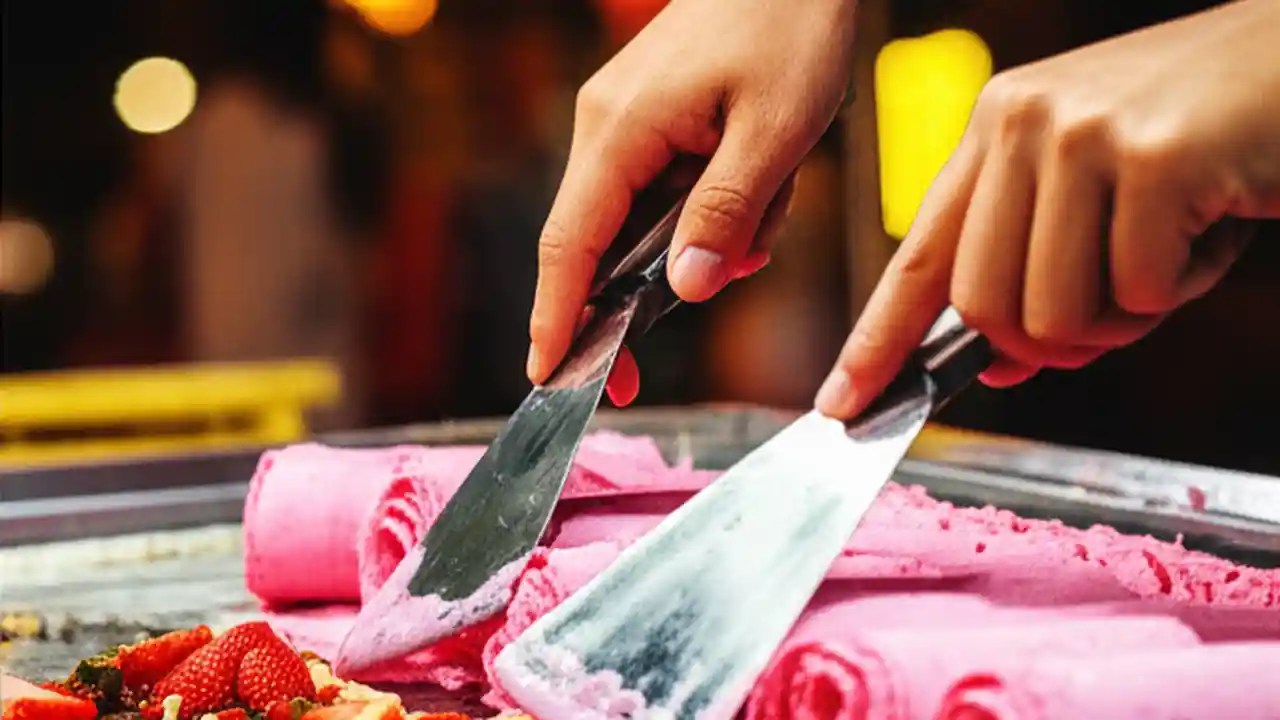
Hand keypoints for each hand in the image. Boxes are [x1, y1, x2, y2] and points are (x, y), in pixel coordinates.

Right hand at [527, 0, 856, 404]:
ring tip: (775, 201)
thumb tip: (684, 291)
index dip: (556, 317)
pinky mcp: (651, 120)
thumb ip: (726, 213)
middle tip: (675, 340)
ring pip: (646, 222)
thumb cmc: (789, 26)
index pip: (569, 245)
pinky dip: (714, 206)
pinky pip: (668, 190)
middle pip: (602, 244)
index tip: (550, 377)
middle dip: (652, 292)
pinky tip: (764, 187)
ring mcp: (625, 123)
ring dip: (710, 237)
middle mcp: (606, 128)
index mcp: (621, 132)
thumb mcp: (774, 130)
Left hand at [817, 0, 1279, 418]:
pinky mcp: (1152, 159)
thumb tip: (994, 365)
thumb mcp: (1095, 199)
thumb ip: (1033, 274)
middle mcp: (1023, 121)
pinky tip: (1211, 225)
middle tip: (1113, 308)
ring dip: (1121, 318)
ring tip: (1169, 253)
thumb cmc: (1199, 140)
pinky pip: (1139, 294)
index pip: (916, 258)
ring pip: (1052, 314)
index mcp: (994, 127)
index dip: (876, 342)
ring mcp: (1082, 135)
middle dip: (1045, 340)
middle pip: (981, 308)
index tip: (841, 403)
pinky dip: (1182, 287)